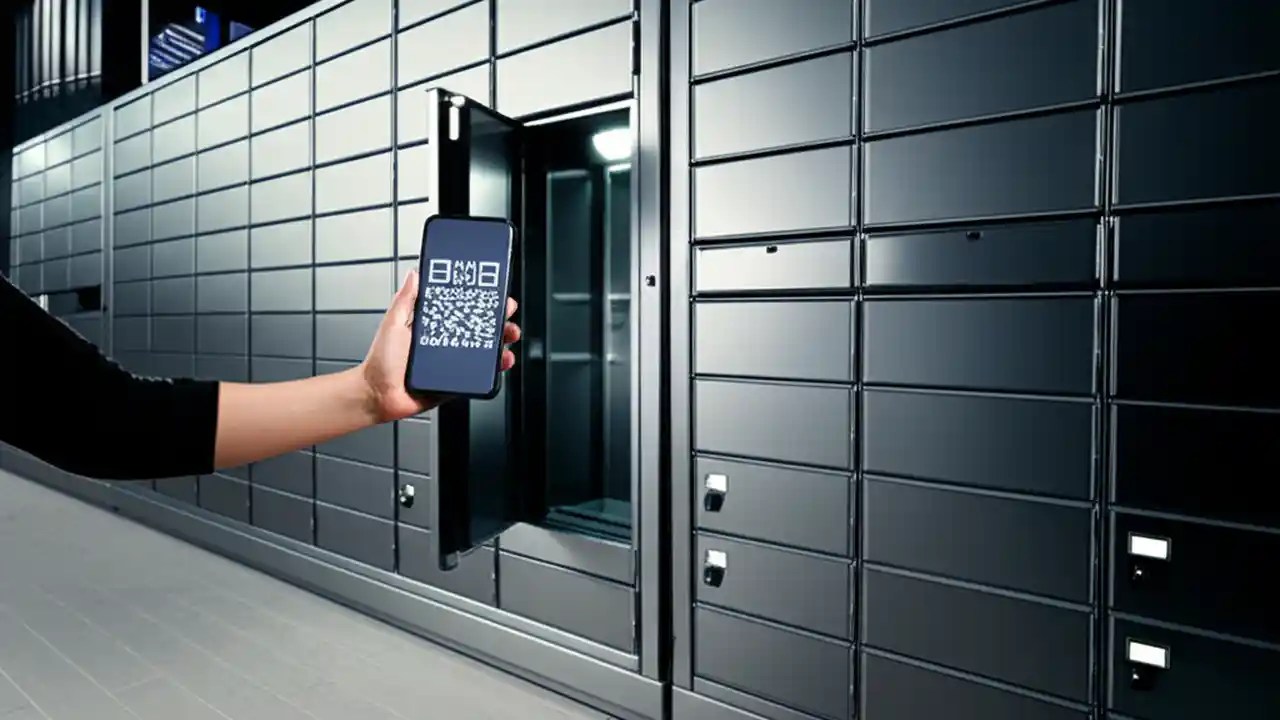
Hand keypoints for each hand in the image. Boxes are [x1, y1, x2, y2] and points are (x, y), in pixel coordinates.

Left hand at [359, 268, 520, 422]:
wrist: (379, 395)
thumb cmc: (381, 361)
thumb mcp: (393, 323)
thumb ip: (405, 299)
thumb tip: (415, 274)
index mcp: (432, 325)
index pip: (462, 307)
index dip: (479, 299)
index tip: (493, 291)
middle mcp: (445, 341)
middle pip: (479, 327)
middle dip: (498, 319)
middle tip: (506, 314)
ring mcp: (453, 362)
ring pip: (485, 350)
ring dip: (501, 342)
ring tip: (508, 337)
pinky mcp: (457, 381)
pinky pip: (481, 374)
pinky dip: (496, 368)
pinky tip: (502, 361)